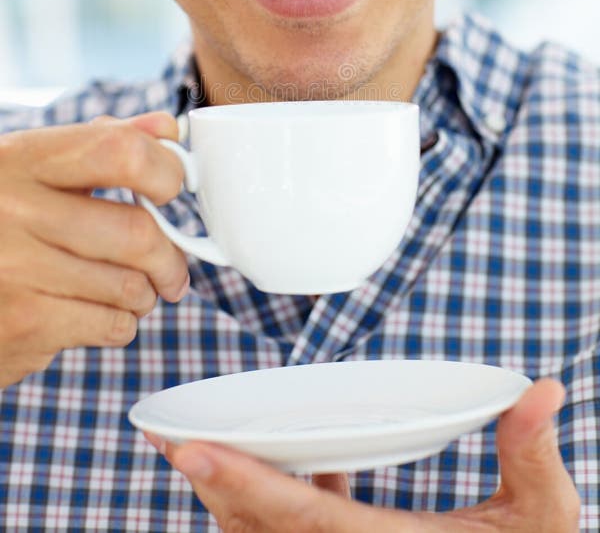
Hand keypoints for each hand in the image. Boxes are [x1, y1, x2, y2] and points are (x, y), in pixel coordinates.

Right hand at [0, 111, 189, 387]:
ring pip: (130, 286)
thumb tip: (168, 127)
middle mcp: (15, 209)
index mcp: (23, 159)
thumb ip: (103, 143)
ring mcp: (14, 269)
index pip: (118, 151)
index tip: (173, 188)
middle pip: (136, 232)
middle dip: (170, 257)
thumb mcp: (34, 167)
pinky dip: (122, 324)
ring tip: (135, 291)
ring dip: (147, 294)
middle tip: (173, 269)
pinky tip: (104, 314)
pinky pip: (110, 325)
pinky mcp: (21, 324)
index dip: (164, 170)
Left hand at [147, 378, 579, 531]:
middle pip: (259, 529)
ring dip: (231, 490)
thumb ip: (532, 457)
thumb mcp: (539, 521)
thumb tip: (541, 391)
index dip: (243, 484)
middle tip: (168, 435)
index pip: (301, 520)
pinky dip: (274, 496)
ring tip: (196, 443)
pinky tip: (288, 461)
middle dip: (212, 483)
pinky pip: (290, 527)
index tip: (191, 450)